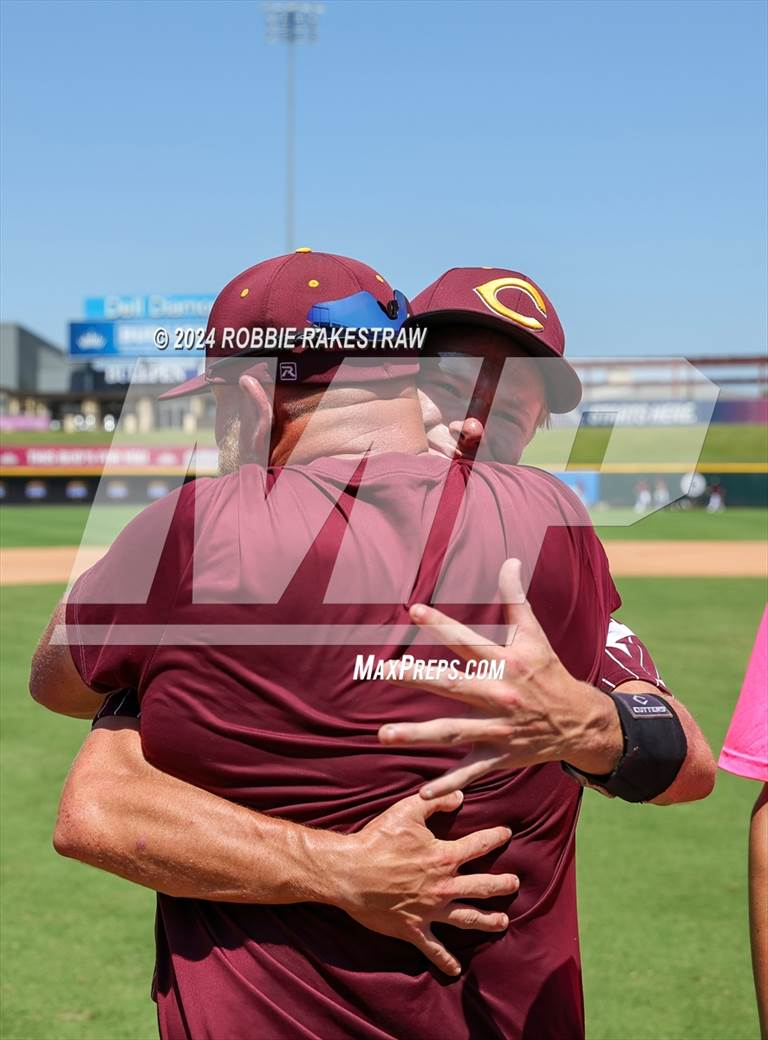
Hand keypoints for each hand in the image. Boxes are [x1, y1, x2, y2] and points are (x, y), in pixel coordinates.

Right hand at [338, 790, 517, 975]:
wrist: (349, 872)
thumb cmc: (377, 839)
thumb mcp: (407, 811)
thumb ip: (435, 801)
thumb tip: (459, 795)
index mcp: (443, 857)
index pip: (478, 845)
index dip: (494, 837)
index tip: (506, 834)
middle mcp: (442, 886)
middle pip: (482, 886)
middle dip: (501, 885)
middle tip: (514, 884)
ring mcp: (429, 910)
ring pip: (467, 918)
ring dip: (487, 921)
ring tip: (503, 922)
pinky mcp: (413, 929)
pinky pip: (434, 949)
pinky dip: (445, 961)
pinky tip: (456, 970)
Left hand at [378, 558, 621, 796]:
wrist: (580, 721)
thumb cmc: (549, 672)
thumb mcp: (535, 635)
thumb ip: (515, 598)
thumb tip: (509, 559)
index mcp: (505, 663)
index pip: (467, 640)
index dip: (441, 624)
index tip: (413, 611)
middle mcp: (499, 694)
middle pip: (451, 685)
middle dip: (416, 677)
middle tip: (381, 671)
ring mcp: (498, 729)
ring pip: (452, 732)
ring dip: (418, 735)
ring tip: (383, 735)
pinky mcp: (499, 756)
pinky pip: (470, 772)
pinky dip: (448, 785)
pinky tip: (421, 793)